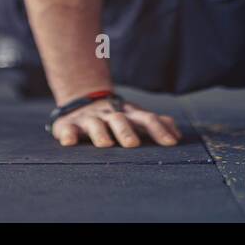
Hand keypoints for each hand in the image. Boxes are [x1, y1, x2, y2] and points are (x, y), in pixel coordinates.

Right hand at [50, 97, 181, 147]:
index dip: (159, 130)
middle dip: (126, 131)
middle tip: (133, 144)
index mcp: (129, 114)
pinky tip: (69, 142)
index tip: (171, 144)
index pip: (147, 119)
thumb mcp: (135, 117)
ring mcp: (90, 119)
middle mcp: (110, 115)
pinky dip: (68, 134)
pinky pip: (67, 129)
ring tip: (105, 144)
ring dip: (100, 133)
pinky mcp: (69, 125)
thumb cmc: (115, 116)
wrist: (82, 100)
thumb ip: (155, 125)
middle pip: (120, 120)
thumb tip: (177, 135)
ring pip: (95, 124)